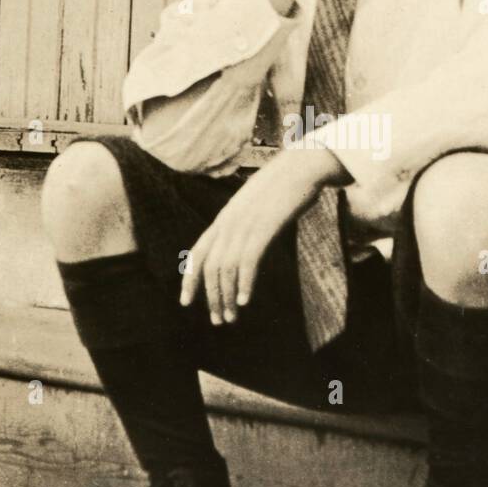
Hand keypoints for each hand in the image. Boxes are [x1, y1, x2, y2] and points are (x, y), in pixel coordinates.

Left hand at [179, 147, 347, 323]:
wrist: (301, 167)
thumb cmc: (283, 188)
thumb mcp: (255, 206)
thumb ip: (246, 225)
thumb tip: (245, 246)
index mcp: (224, 218)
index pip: (198, 253)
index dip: (190, 280)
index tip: (186, 303)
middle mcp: (228, 222)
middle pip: (210, 267)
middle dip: (212, 297)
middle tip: (219, 320)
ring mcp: (244, 225)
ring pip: (226, 269)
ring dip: (227, 297)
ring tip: (232, 317)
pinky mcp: (263, 228)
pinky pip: (247, 261)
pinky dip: (244, 283)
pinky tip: (246, 301)